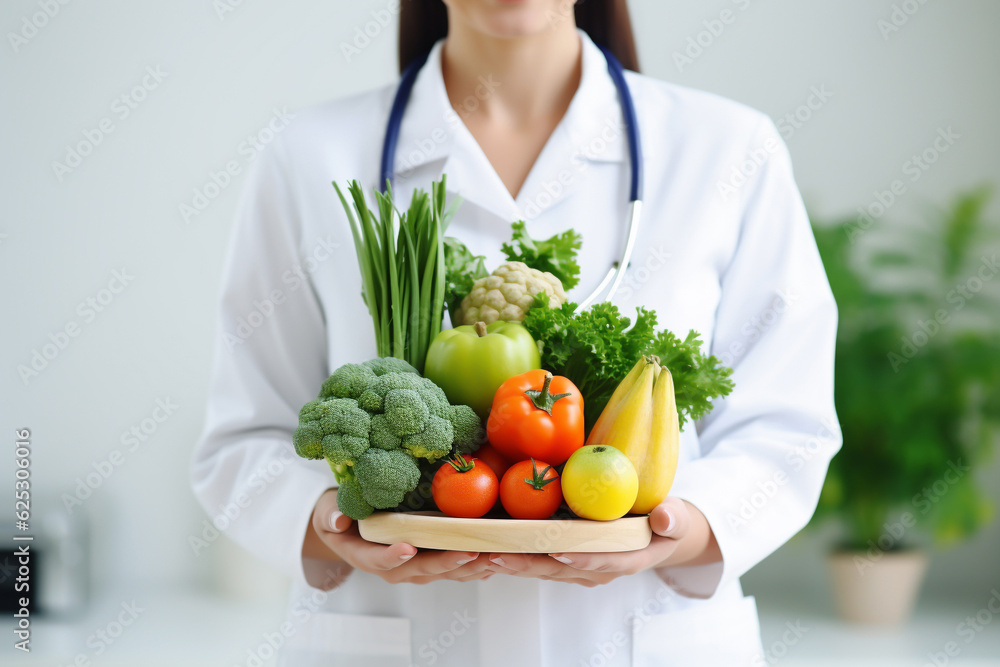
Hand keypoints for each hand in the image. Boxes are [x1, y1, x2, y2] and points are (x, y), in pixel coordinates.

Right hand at [304, 489, 495, 584]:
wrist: (348, 528)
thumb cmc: (339, 517)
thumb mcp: (327, 512)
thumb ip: (331, 515)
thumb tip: (337, 519)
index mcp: (366, 555)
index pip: (378, 560)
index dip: (393, 556)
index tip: (408, 548)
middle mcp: (393, 567)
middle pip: (421, 569)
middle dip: (446, 563)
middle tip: (468, 552)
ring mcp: (413, 567)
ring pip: (442, 572)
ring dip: (467, 567)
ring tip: (490, 556)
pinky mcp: (430, 562)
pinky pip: (453, 568)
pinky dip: (473, 565)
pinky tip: (493, 558)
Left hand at [482, 497, 718, 586]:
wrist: (660, 534)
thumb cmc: (667, 523)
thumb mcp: (677, 519)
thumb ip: (673, 519)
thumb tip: (664, 518)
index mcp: (628, 559)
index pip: (602, 562)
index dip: (580, 559)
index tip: (557, 552)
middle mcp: (600, 570)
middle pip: (562, 569)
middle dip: (531, 564)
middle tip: (501, 556)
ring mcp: (583, 568)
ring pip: (546, 567)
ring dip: (517, 562)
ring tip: (487, 554)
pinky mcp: (569, 560)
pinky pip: (541, 561)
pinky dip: (518, 555)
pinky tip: (492, 548)